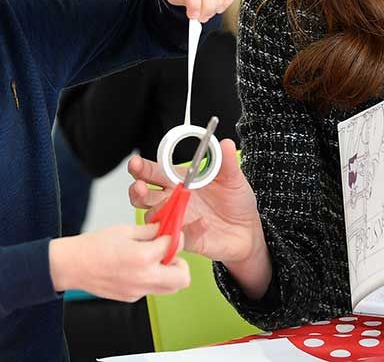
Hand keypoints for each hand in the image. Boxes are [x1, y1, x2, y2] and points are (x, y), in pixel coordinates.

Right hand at [48, 224, 189, 301]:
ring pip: (170, 288)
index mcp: (143, 257)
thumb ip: (149, 231)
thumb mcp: (125, 230)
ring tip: (154, 259)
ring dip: (169, 273)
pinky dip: (152, 278)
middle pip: (182, 277)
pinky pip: (153, 290)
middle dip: (180, 261)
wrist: (72, 266)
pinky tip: (137, 267)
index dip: (174, 236)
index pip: (174, 246)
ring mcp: (138, 291)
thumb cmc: (93, 246)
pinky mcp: (132, 298)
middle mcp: (144, 278)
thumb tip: (164, 229)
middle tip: (168, 251)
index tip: (171, 232)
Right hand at [128, 139, 263, 265]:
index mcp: (179, 180)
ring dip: (156, 211)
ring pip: (152, 217)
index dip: (142, 168)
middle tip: (140, 187)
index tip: (136, 164)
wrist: (248, 229)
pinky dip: (189, 229)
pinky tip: (203, 222)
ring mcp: (177, 220)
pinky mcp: (186, 239)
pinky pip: (179, 236)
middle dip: (138, 190)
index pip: (153, 172)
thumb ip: (226, 162)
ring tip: (166, 204)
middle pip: (143, 195)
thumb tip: (225, 143)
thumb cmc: (235, 201)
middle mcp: (172, 200)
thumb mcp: (233, 178)